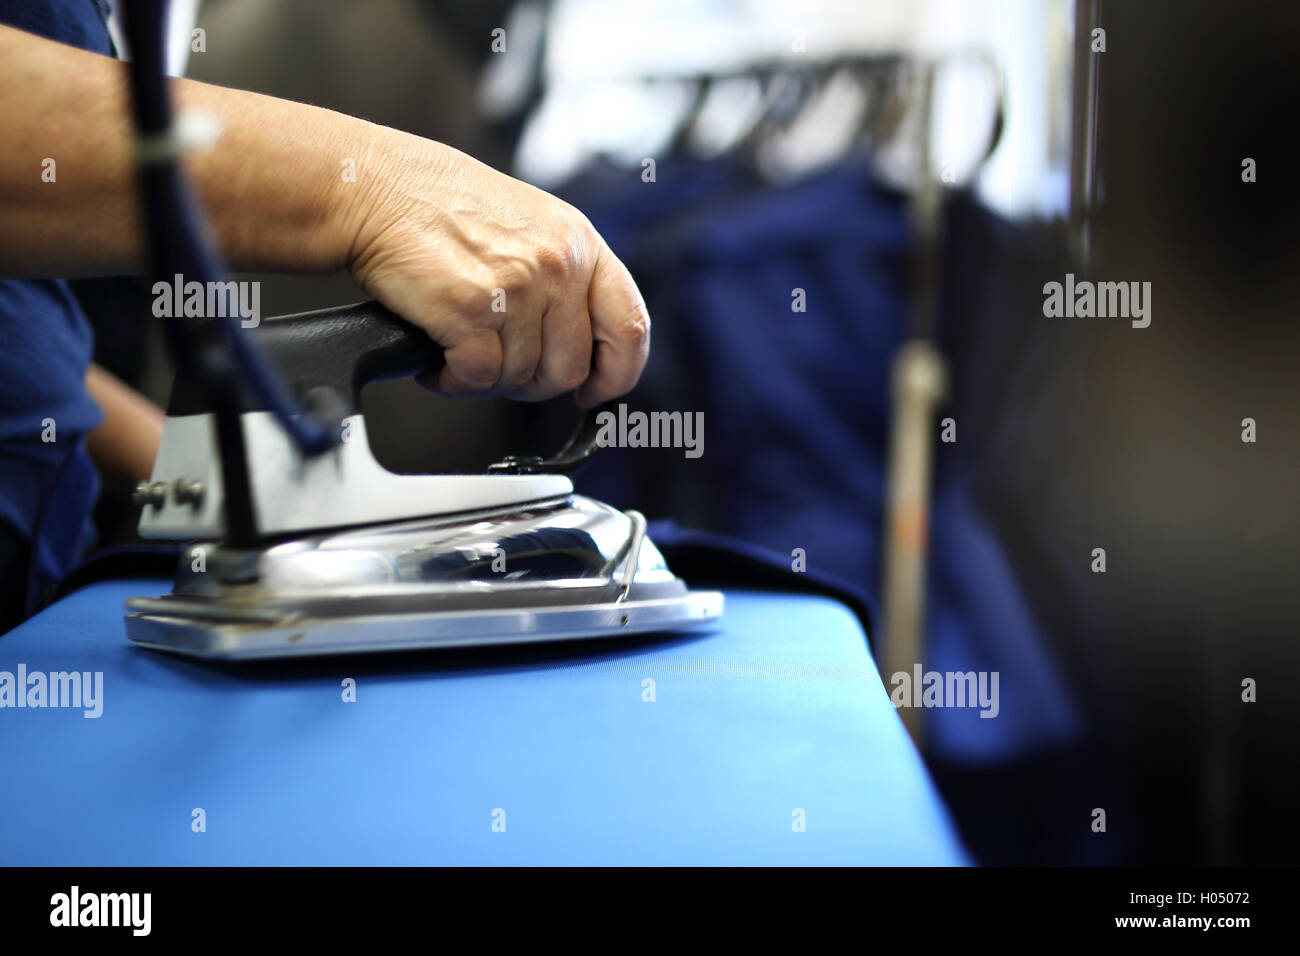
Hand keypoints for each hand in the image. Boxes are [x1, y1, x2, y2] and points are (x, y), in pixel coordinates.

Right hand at [341, 132, 648, 405]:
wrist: (377, 187)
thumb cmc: (441, 205)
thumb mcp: (532, 225)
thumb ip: (565, 278)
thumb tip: (582, 344)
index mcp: (580, 244)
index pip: (630, 327)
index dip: (617, 373)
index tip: (596, 391)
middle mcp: (558, 265)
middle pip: (569, 369)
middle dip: (530, 382)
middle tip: (496, 364)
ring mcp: (517, 289)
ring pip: (520, 378)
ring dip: (485, 379)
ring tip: (457, 347)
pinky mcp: (470, 311)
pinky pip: (478, 378)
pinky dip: (452, 380)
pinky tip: (437, 357)